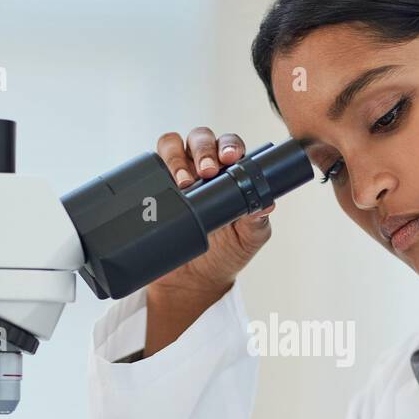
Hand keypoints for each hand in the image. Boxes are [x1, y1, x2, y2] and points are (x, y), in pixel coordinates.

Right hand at [152, 127, 274, 301]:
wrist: (195, 280)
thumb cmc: (227, 253)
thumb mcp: (249, 238)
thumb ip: (258, 219)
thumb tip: (267, 203)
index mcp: (230, 172)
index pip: (230, 146)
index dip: (229, 146)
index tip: (231, 158)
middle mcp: (203, 167)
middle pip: (200, 138)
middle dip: (203, 150)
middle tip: (206, 171)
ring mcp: (177, 174)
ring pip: (172, 144)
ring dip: (177, 157)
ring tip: (184, 182)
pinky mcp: (155, 187)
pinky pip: (151, 167)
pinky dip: (156, 169)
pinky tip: (165, 185)